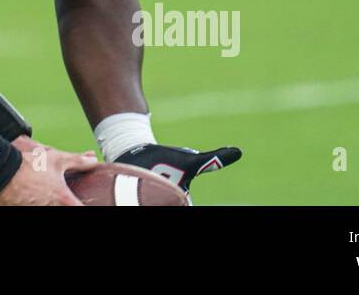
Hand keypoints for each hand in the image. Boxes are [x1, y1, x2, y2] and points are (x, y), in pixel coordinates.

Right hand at [0, 143, 97, 205]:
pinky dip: (32, 203)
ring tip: (40, 193)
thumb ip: (78, 161)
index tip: (84, 203)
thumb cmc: (30, 164)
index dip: (85, 206)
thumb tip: (93, 159)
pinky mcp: (20, 211)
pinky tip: (29, 196)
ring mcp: (35, 211)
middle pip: (63, 209)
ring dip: (45, 202)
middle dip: (61, 202)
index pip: (81, 209)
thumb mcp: (57, 159)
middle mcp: (50, 208)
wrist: (1, 171)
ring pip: (46, 209)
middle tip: (54, 194)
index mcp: (62, 198)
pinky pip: (31, 208)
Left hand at [115, 143, 241, 194]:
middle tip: (158, 190)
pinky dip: (123, 206)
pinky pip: (122, 208)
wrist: (136, 151)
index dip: (184, 205)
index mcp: (178, 202)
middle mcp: (161, 204)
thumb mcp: (190, 160)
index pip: (184, 206)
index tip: (182, 201)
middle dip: (159, 202)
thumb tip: (239, 151)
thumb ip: (213, 160)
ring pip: (141, 205)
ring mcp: (142, 204)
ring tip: (134, 199)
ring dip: (140, 203)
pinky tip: (120, 203)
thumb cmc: (166, 159)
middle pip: (163, 206)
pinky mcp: (123, 202)